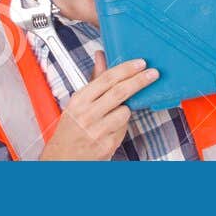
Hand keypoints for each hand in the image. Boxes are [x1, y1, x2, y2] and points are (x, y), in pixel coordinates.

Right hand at [38, 54, 157, 159]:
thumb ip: (94, 80)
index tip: (140, 63)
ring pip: (125, 112)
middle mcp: (87, 114)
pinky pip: (123, 129)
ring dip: (125, 110)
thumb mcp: (78, 103)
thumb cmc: (71, 130)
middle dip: (139, 81)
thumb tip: (101, 56)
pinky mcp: (107, 145)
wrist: (62, 159)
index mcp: (79, 100)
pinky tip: (110, 129)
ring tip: (114, 114)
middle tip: (153, 73)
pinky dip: (121, 127)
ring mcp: (97, 131)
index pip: (106, 79)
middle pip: (120, 92)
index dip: (126, 69)